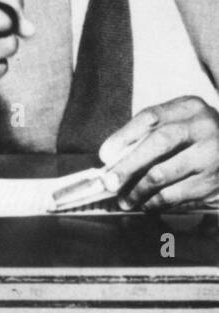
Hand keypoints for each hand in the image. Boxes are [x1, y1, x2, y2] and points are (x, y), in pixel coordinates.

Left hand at [100, 96, 218, 210]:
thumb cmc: (196, 139)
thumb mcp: (177, 125)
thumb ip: (147, 135)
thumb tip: (112, 159)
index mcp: (189, 107)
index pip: (150, 117)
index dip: (123, 136)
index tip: (105, 155)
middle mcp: (204, 127)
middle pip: (158, 143)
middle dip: (128, 165)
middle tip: (109, 182)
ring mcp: (212, 154)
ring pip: (163, 173)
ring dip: (137, 190)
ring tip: (124, 199)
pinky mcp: (214, 181)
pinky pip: (176, 194)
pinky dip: (155, 202)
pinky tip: (145, 205)